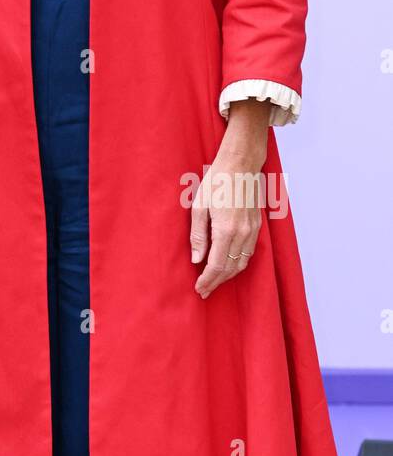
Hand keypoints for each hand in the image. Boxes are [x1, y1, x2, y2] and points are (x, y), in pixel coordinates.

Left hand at [190, 130, 266, 298]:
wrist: (240, 164)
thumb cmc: (216, 182)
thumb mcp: (199, 206)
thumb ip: (197, 236)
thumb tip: (196, 259)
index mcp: (226, 230)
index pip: (217, 266)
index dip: (207, 280)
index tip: (199, 289)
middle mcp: (243, 234)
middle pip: (231, 269)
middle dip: (217, 282)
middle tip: (204, 291)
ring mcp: (253, 231)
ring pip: (242, 263)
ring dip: (228, 276)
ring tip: (214, 281)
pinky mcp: (257, 226)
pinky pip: (249, 253)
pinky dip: (238, 264)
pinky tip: (229, 265)